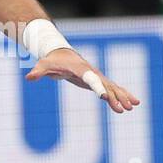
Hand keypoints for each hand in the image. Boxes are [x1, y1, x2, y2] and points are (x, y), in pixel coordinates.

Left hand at [25, 48, 139, 112]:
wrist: (61, 53)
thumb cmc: (51, 60)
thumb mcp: (43, 65)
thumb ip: (38, 71)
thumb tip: (29, 77)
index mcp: (80, 69)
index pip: (90, 79)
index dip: (97, 87)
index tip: (105, 96)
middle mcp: (92, 72)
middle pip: (105, 85)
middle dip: (115, 96)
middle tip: (123, 108)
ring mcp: (97, 76)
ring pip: (113, 87)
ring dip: (123, 96)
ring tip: (133, 107)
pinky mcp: (98, 81)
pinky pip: (113, 88)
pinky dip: (122, 95)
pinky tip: (132, 103)